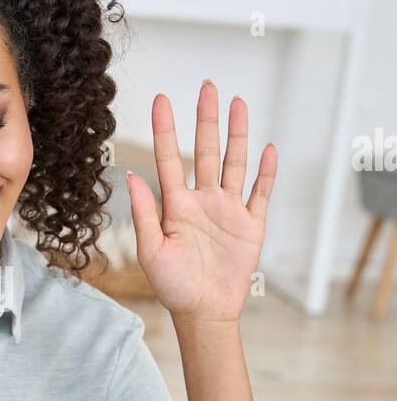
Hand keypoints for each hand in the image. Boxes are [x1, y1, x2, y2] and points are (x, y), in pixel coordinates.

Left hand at [127, 81, 276, 324]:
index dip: (165, 129)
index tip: (161, 100)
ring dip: (238, 135)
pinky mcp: (250, 225)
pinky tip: (268, 149)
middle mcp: (202, 201)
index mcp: (176, 206)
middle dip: (206, 120)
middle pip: (206, 151)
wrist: (204, 313)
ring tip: (239, 104)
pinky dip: (265, 172)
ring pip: (234, 163)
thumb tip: (131, 175)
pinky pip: (260, 193)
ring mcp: (228, 210)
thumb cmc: (173, 286)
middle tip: (207, 88)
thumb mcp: (151, 250)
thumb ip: (145, 212)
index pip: (168, 158)